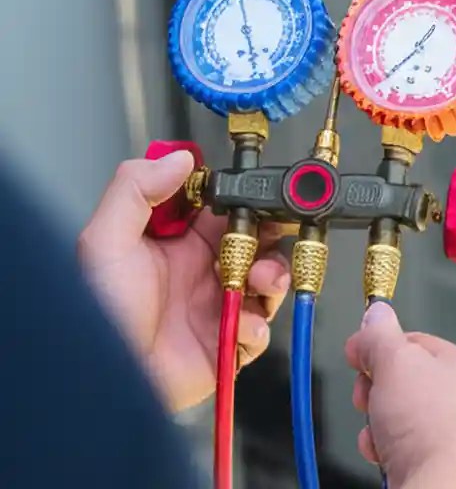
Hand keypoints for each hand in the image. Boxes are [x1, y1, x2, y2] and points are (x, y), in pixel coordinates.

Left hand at [78, 151, 290, 411]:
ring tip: (261, 282)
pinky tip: (239, 326)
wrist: (106, 382)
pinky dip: (259, 326)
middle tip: (268, 238)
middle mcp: (202, 273)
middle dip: (271, 236)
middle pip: (256, 242)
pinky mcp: (230, 345)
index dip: (243, 200)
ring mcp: (218, 308)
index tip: (255, 196)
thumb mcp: (104, 241)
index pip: (222, 210)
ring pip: (269, 282)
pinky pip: (263, 330)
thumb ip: (135, 188)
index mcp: (176, 244)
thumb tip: (180, 158)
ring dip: (274, 277)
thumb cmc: (97, 315)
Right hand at [346, 302, 455, 488]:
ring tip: (379, 437)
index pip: (423, 345)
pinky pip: (417, 455)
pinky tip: (387, 459)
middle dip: (381, 394)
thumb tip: (376, 315)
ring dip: (382, 427)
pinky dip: (395, 455)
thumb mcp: (396, 364)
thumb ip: (381, 336)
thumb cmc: (435, 431)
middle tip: (368, 400)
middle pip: (415, 386)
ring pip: (412, 423)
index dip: (383, 348)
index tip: (357, 355)